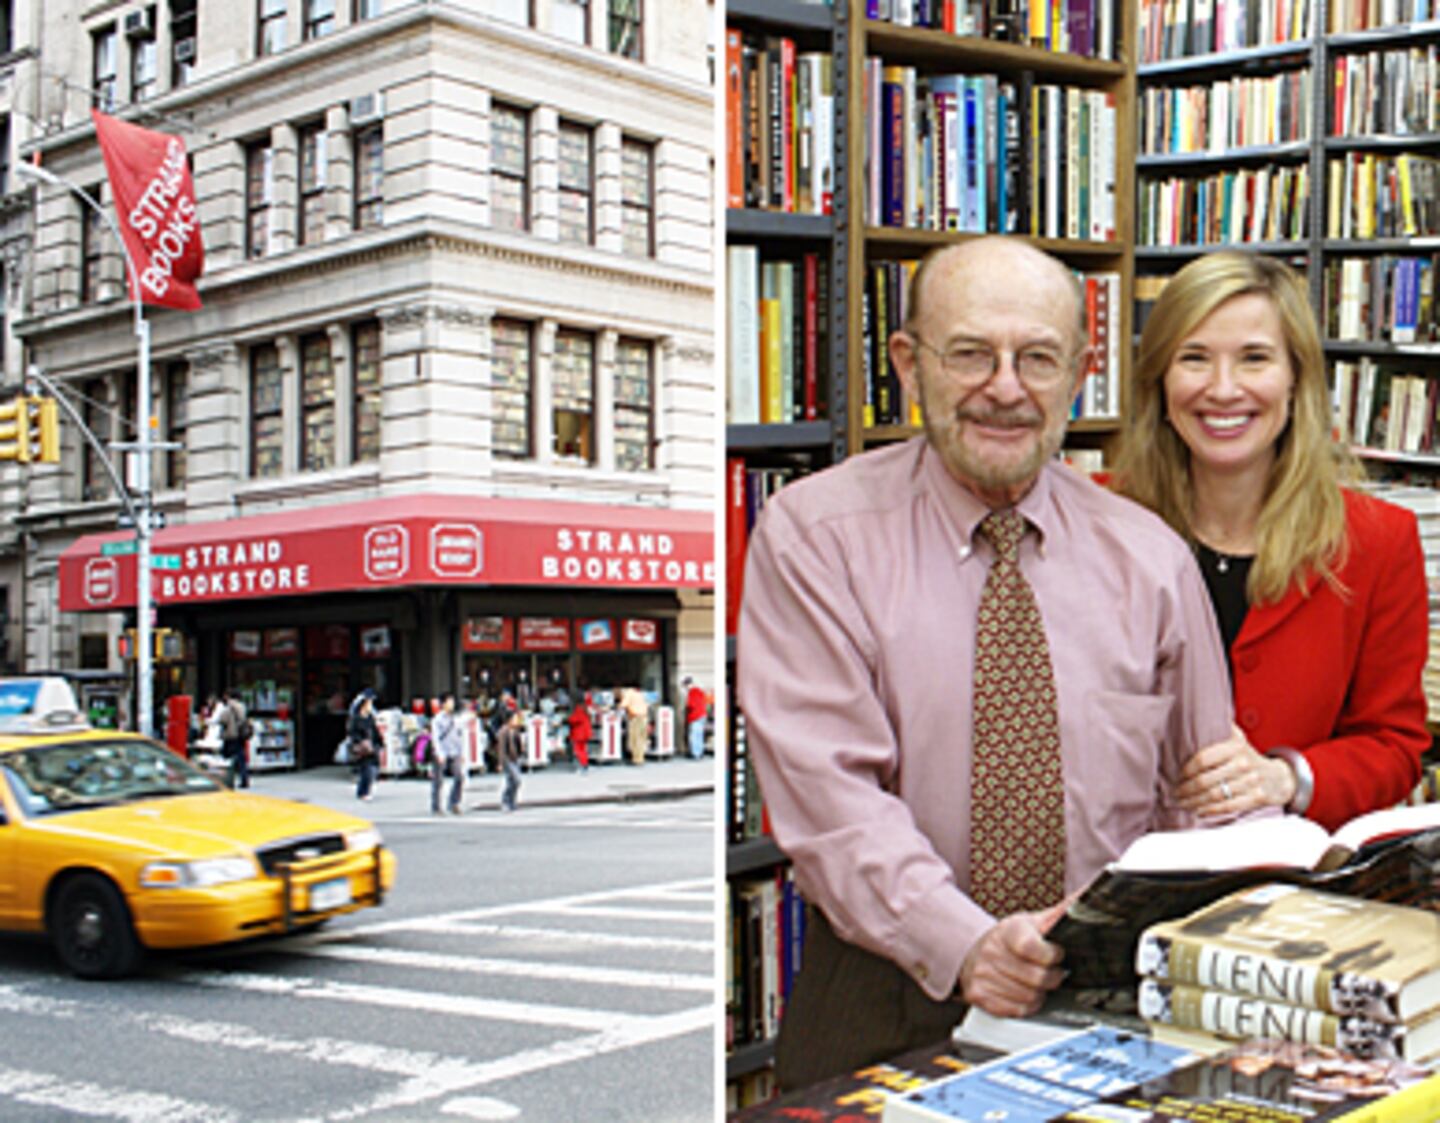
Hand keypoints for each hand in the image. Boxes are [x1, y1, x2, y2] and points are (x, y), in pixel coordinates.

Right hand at [956, 901, 1067, 1016]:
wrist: (975, 952)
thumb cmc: (1010, 939)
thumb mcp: (1032, 922)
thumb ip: (1059, 914)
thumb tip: (1085, 897)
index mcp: (1007, 930)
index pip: (1031, 947)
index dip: (1051, 955)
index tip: (1055, 954)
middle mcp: (991, 950)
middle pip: (1037, 979)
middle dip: (1051, 978)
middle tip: (1050, 972)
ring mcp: (982, 973)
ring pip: (1029, 998)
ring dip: (1038, 994)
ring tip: (1033, 982)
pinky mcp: (977, 994)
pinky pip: (1016, 1010)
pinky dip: (1024, 1006)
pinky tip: (1021, 992)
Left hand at [1175, 723, 1295, 815]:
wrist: (1279, 777)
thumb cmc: (1246, 756)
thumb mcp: (1235, 738)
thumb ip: (1217, 727)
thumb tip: (1191, 712)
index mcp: (1235, 745)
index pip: (1202, 758)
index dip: (1185, 769)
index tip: (1174, 775)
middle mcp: (1244, 762)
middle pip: (1205, 780)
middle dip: (1185, 789)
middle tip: (1173, 792)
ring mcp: (1252, 781)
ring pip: (1215, 795)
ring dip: (1194, 801)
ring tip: (1181, 802)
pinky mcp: (1257, 797)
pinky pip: (1228, 806)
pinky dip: (1210, 810)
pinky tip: (1198, 811)